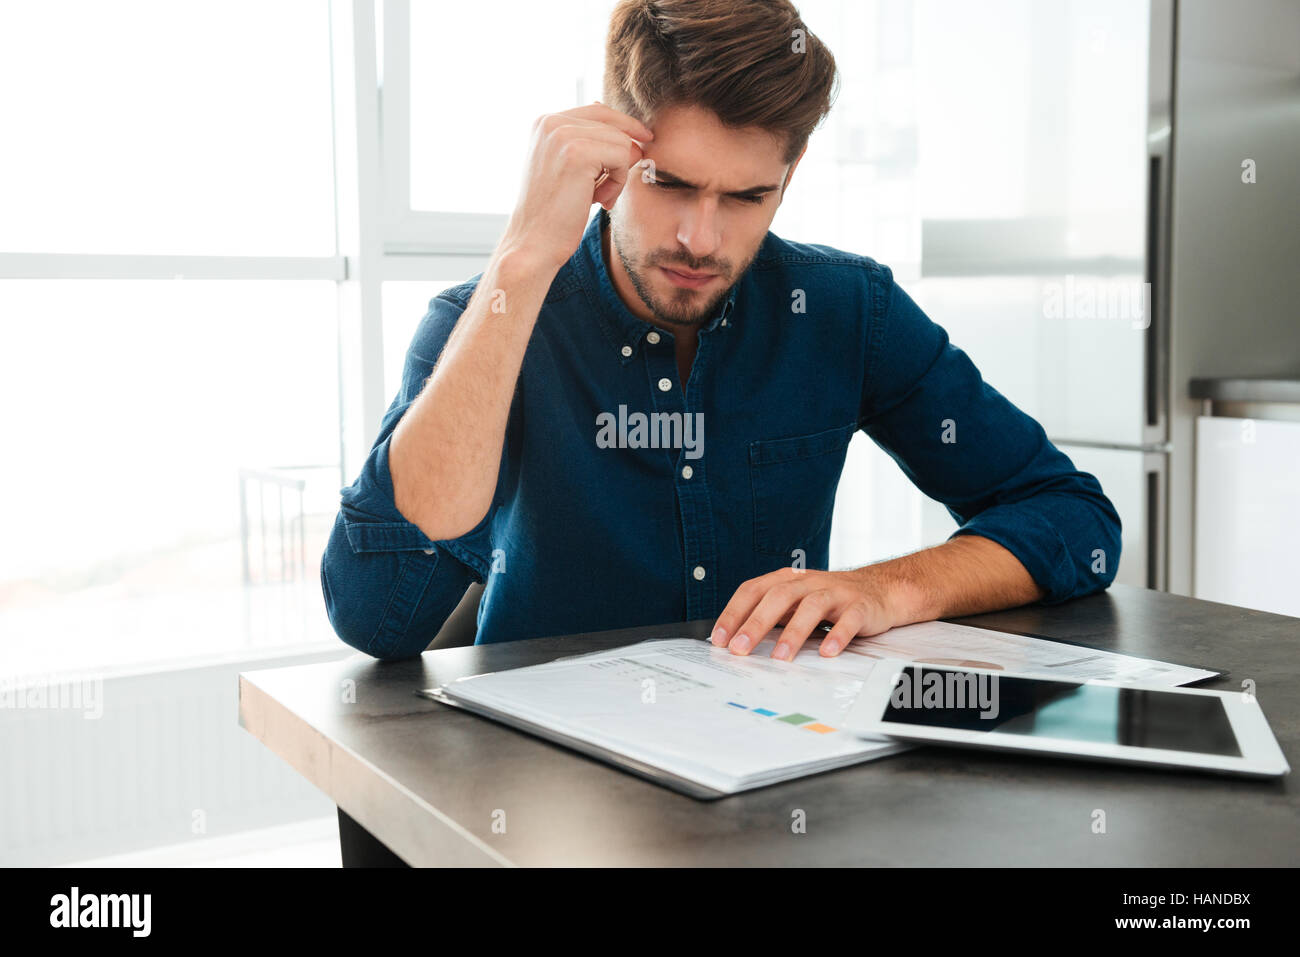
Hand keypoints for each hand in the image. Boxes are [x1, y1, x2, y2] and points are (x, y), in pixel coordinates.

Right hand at [498, 102, 652, 273]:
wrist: (533, 243)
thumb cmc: (553, 214)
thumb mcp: (568, 170)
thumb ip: (590, 146)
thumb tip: (630, 132)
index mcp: (544, 122)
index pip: (598, 110)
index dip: (625, 124)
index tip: (645, 139)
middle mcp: (550, 122)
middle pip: (612, 124)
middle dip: (619, 158)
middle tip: (605, 191)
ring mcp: (562, 134)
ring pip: (621, 141)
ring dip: (617, 175)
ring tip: (598, 198)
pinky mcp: (577, 152)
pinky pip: (621, 156)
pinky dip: (617, 182)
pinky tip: (599, 200)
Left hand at [710, 567, 901, 659]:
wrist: (879, 589)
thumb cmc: (828, 599)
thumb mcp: (794, 601)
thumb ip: (768, 615)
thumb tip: (732, 641)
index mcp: (787, 579)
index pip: (753, 590)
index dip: (734, 613)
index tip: (719, 639)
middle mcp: (809, 582)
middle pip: (778, 596)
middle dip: (756, 623)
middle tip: (740, 649)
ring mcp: (835, 593)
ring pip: (812, 607)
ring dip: (793, 633)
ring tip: (780, 657)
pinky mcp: (860, 606)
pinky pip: (849, 620)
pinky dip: (837, 636)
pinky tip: (826, 653)